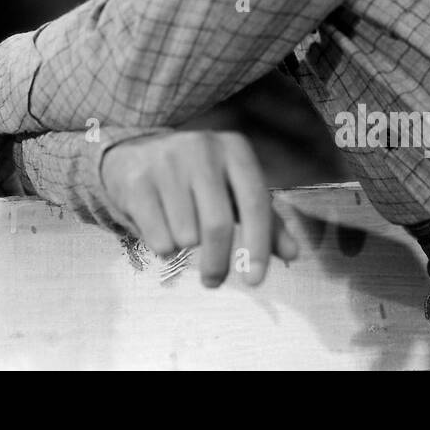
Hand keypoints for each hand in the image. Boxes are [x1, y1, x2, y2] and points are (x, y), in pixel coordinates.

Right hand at [100, 130, 298, 287]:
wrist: (135, 153)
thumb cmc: (198, 179)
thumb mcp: (234, 190)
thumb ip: (266, 221)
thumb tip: (293, 254)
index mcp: (234, 149)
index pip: (254, 203)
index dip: (258, 246)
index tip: (254, 281)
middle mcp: (202, 148)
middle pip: (217, 225)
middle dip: (217, 262)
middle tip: (213, 281)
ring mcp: (166, 161)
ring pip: (185, 235)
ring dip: (185, 247)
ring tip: (180, 230)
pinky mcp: (137, 180)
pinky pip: (158, 238)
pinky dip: (162, 245)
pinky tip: (160, 226)